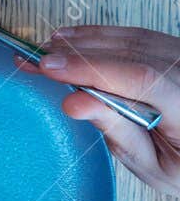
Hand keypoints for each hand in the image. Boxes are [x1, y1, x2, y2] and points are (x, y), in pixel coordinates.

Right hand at [28, 26, 179, 195]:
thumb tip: (74, 103)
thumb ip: (116, 129)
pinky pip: (133, 35)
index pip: (141, 80)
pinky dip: (98, 36)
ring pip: (128, 41)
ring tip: (45, 52)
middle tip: (34, 61)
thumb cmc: (178, 165)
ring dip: (82, 44)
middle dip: (76, 57)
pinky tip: (70, 39)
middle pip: (130, 55)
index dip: (90, 69)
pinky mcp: (171, 50)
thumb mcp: (149, 163)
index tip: (49, 68)